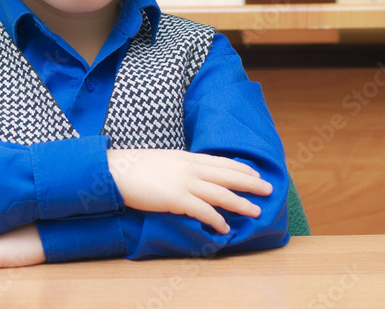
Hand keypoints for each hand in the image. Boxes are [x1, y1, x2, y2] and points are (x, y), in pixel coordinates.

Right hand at [107, 149, 271, 234]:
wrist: (115, 171)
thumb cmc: (135, 167)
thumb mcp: (163, 160)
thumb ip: (179, 166)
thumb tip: (191, 175)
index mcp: (186, 157)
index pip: (220, 162)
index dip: (240, 168)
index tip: (255, 173)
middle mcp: (189, 168)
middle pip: (227, 175)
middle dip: (250, 183)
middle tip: (269, 189)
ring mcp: (183, 182)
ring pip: (220, 193)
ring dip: (240, 203)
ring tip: (256, 211)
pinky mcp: (175, 198)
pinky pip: (202, 211)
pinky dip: (216, 220)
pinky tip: (225, 228)